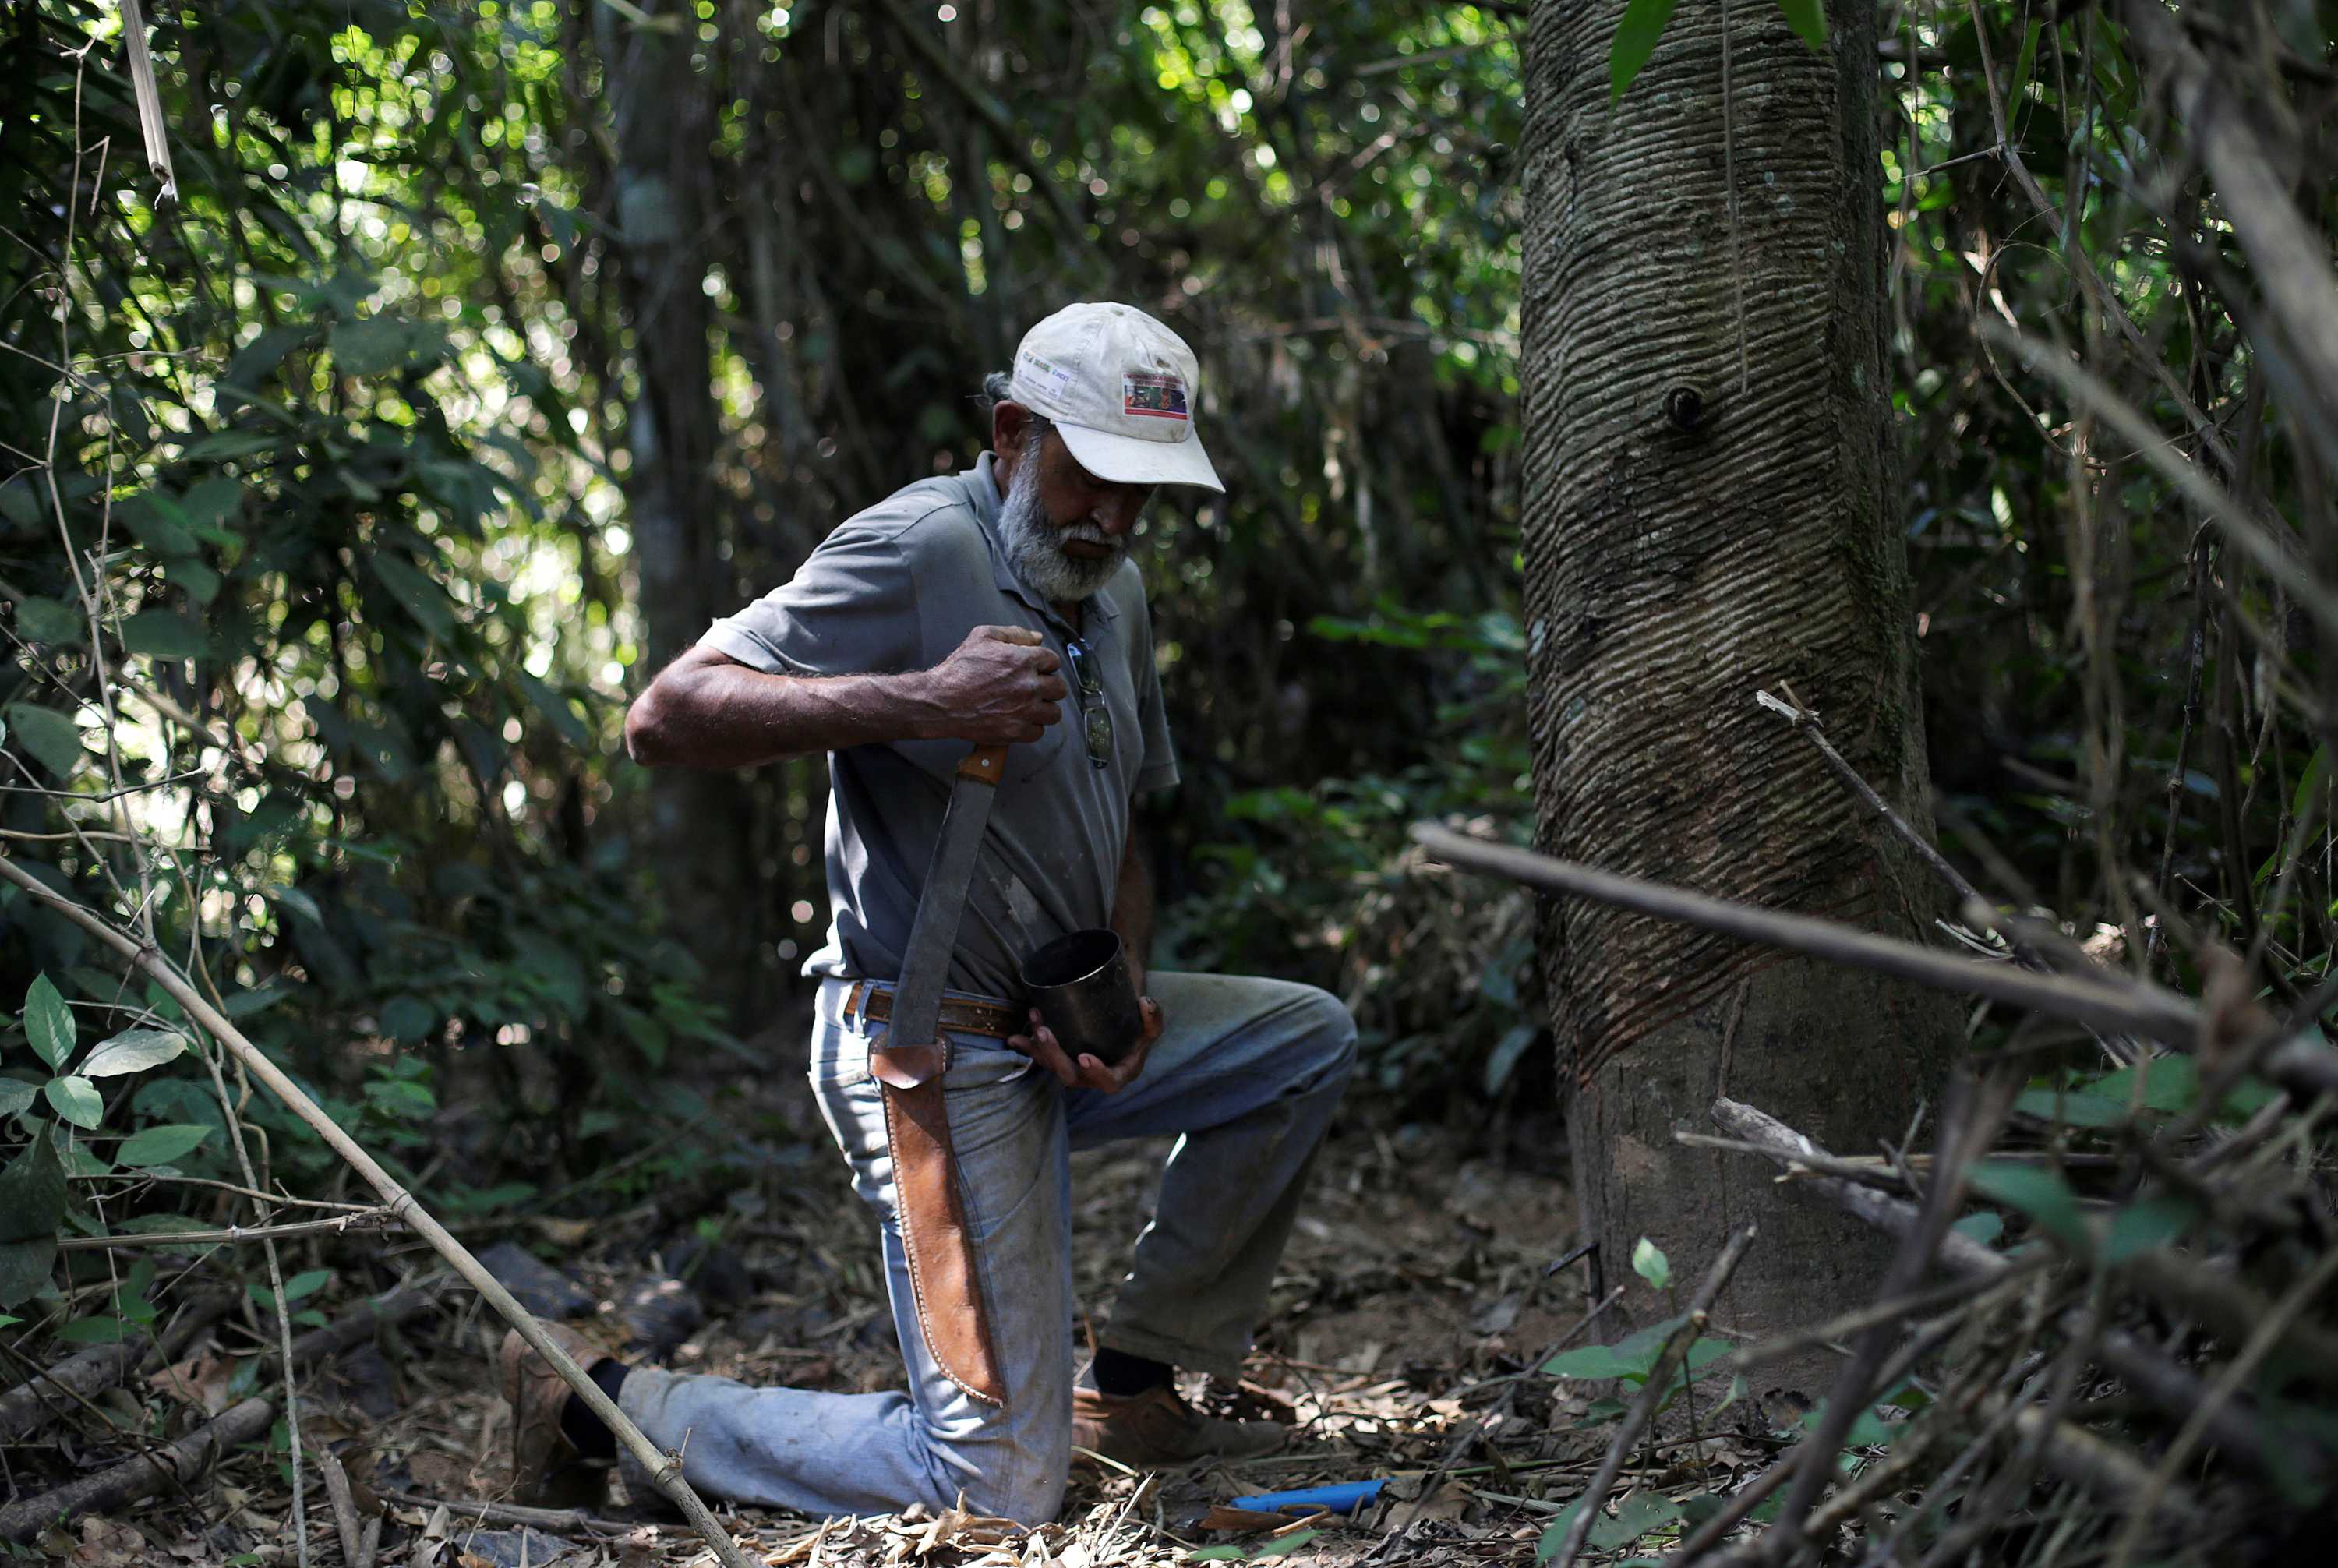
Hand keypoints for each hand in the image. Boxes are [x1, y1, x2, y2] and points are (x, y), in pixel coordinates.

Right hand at [919, 625, 1066, 744]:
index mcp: (1023, 660)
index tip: (1035, 669)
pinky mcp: (1016, 732)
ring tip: (1030, 706)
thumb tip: (1037, 638)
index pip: (1053, 661)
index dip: (1044, 664)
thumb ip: (1014, 634)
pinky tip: (1019, 720)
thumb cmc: (960, 668)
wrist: (941, 701)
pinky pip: (1038, 732)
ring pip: (1054, 713)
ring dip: (1044, 708)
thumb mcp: (982, 637)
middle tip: (1033, 688)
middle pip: (1059, 688)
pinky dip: (1031, 727)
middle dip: (1048, 686)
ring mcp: (1024, 711)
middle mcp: (1028, 686)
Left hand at [1008, 997, 1165, 1092]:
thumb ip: (1153, 1019)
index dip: (1096, 1072)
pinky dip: (1027, 1048)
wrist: (1121, 1033)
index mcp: (1117, 1074)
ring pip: (1053, 1066)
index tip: (1084, 1057)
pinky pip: (1042, 1058)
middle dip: (1054, 1055)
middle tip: (1045, 1031)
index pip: (1107, 1081)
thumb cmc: (1138, 1034)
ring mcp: (1074, 1071)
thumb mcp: (1151, 1028)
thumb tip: (1145, 1003)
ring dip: (1039, 1047)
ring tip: (1034, 1021)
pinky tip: (1013, 1038)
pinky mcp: (1061, 1061)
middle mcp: (1092, 1078)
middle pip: (1070, 1075)